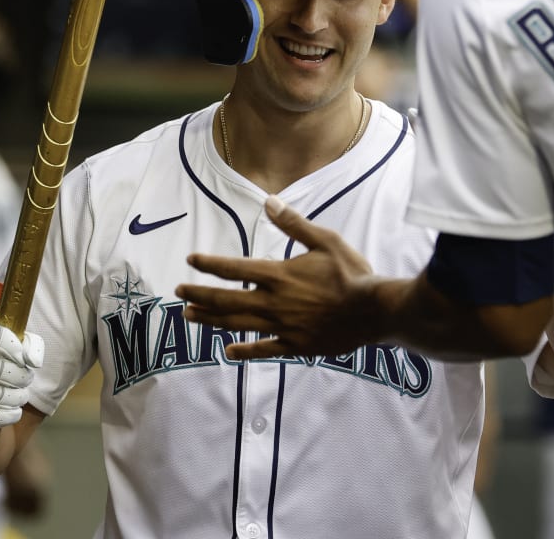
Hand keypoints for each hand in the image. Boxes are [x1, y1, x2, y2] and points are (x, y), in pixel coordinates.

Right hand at [0, 320, 43, 429]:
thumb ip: (29, 345)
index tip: (24, 360)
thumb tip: (34, 361)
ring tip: (21, 397)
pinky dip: (5, 416)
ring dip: (14, 398)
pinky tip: (14, 412)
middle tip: (26, 381)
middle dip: (19, 378)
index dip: (14, 349)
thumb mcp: (11, 343)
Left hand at [179, 195, 379, 360]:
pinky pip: (263, 350)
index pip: (234, 269)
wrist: (374, 311)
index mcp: (279, 275)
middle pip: (227, 299)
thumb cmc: (352, 273)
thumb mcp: (326, 240)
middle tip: (179, 291)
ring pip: (237, 324)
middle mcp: (274, 302)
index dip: (210, 264)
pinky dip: (244, 351)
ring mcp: (282, 327)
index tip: (191, 260)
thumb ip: (294, 224)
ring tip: (189, 315)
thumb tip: (269, 202)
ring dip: (210, 319)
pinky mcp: (295, 346)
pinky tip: (228, 351)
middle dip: (200, 294)